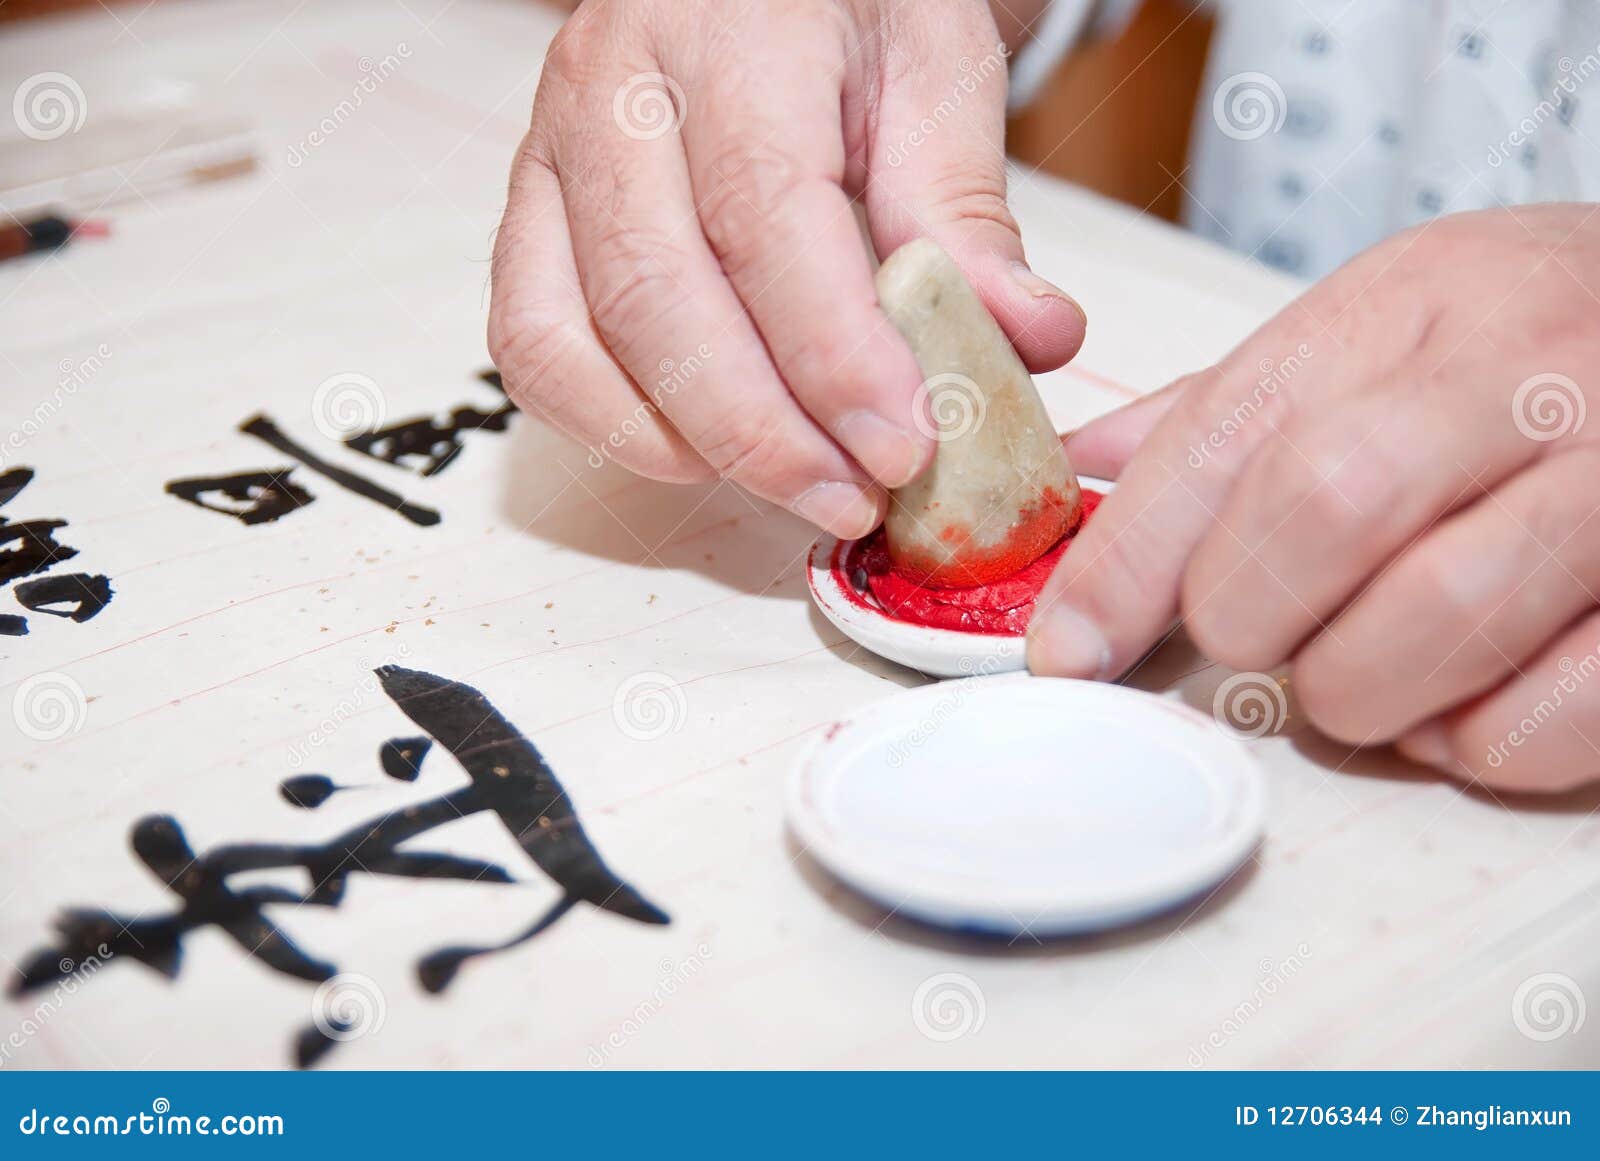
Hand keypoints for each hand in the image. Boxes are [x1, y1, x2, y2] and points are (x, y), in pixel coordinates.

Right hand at [489, 0, 1084, 539]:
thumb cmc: (854, 9)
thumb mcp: (940, 69)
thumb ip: (968, 209)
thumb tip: (1027, 338)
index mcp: (730, 30)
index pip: (763, 214)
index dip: (830, 351)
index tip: (902, 445)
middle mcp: (612, 86)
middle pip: (654, 293)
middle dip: (761, 431)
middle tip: (854, 499)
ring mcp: (550, 152)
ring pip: (569, 334)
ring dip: (684, 442)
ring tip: (794, 483)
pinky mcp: (528, 214)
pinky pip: (532, 346)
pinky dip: (609, 423)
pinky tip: (705, 449)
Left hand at [1029, 205, 1599, 792]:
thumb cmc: (1533, 337)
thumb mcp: (1381, 323)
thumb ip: (1232, 406)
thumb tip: (1082, 473)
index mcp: (1413, 304)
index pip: (1228, 434)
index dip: (1127, 561)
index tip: (1068, 648)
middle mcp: (1525, 376)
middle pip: (1325, 510)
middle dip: (1246, 613)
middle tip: (1251, 632)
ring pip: (1434, 624)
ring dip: (1353, 691)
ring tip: (1355, 669)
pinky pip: (1542, 720)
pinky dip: (1470, 744)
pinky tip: (1458, 702)